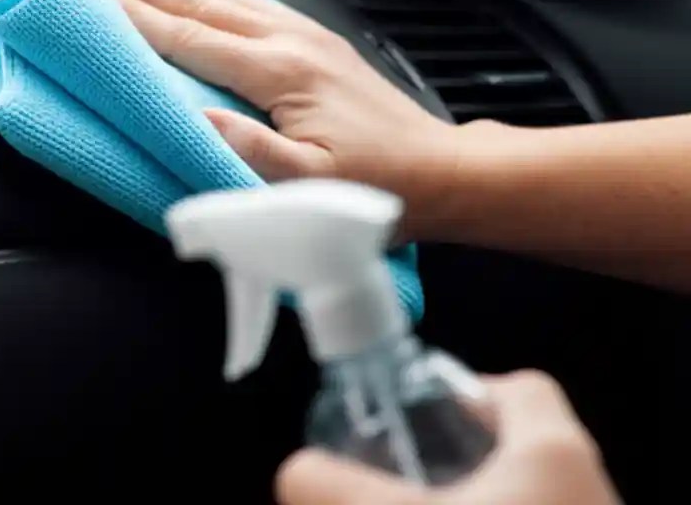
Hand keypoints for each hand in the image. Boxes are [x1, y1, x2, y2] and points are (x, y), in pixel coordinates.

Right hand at [83, 0, 469, 239]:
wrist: (442, 173)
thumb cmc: (377, 188)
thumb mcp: (310, 187)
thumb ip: (251, 152)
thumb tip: (194, 119)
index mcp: (281, 73)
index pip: (187, 35)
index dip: (130, 10)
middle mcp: (288, 42)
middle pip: (193, 0)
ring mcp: (301, 36)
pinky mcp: (310, 43)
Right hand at [275, 370, 621, 504]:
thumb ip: (332, 488)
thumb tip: (295, 475)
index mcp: (555, 454)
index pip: (518, 390)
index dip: (460, 393)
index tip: (416, 417)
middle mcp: (588, 494)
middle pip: (518, 455)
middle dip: (453, 470)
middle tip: (401, 484)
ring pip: (525, 504)